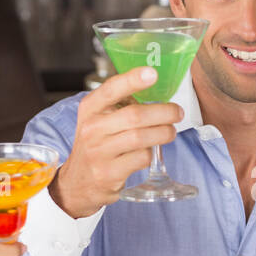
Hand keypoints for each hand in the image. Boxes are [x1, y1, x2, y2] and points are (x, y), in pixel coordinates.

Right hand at [48, 67, 182, 217]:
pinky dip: (152, 153)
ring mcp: (99, 152)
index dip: (133, 80)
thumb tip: (156, 89)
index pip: (111, 89)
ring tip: (170, 131)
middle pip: (135, 116)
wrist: (78, 182)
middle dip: (163, 112)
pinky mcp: (109, 172)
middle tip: (177, 112)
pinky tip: (152, 150)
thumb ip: (120, 104)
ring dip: (163, 133)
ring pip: (140, 138)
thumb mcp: (98, 119)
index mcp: (89, 109)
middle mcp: (91, 128)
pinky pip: (141, 158)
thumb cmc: (96, 144)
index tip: (152, 73)